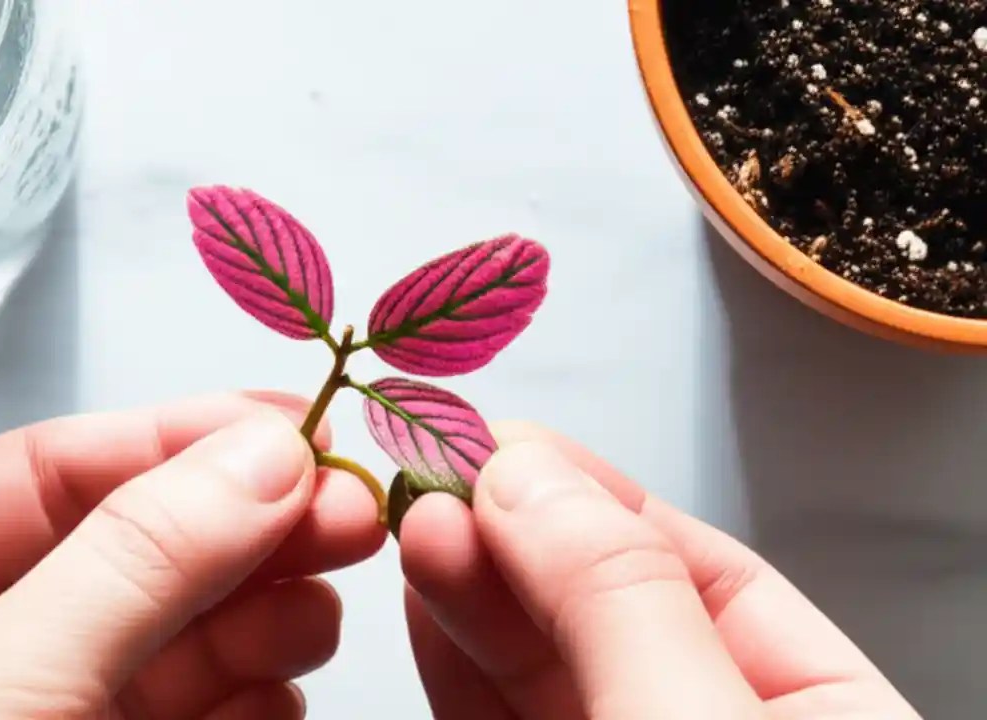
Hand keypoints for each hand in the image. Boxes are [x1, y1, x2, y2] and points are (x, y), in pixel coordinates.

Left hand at [0, 392, 385, 719]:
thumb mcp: (2, 690)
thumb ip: (136, 560)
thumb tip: (262, 453)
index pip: (48, 474)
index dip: (174, 439)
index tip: (289, 428)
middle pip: (129, 547)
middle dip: (240, 526)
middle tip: (348, 508)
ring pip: (176, 634)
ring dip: (263, 609)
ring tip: (326, 603)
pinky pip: (197, 718)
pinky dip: (257, 699)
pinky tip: (291, 694)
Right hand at [401, 422, 920, 718]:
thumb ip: (620, 603)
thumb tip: (529, 476)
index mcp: (820, 717)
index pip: (709, 575)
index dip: (595, 499)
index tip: (500, 442)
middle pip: (606, 612)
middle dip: (513, 535)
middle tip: (433, 467)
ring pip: (539, 664)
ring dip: (468, 587)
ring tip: (413, 517)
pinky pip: (493, 717)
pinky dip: (453, 660)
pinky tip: (424, 600)